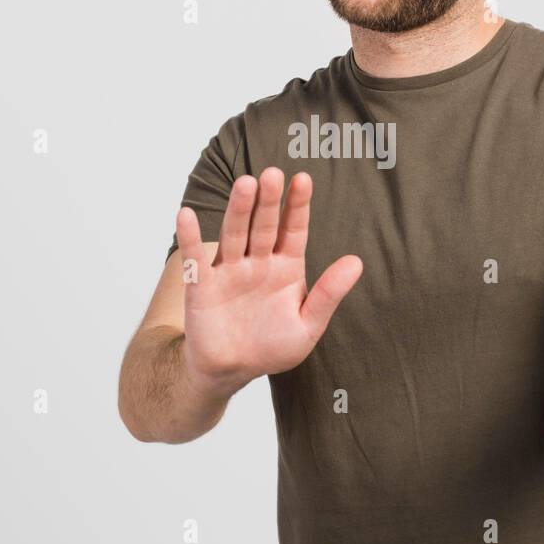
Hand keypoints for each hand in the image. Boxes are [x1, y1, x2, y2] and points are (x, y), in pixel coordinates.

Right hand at [175, 167, 363, 391]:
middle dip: (269, 201)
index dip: (298, 206)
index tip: (303, 180)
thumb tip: (357, 262)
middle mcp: (257, 262)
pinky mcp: (202, 286)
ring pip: (235, 234)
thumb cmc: (271, 346)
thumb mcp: (308, 325)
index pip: (293, 230)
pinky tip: (186, 215)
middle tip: (273, 173)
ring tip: (246, 184)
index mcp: (286, 267)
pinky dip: (190, 237)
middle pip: (264, 225)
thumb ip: (329, 294)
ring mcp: (229, 271)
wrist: (232, 370)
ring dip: (239, 209)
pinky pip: (195, 259)